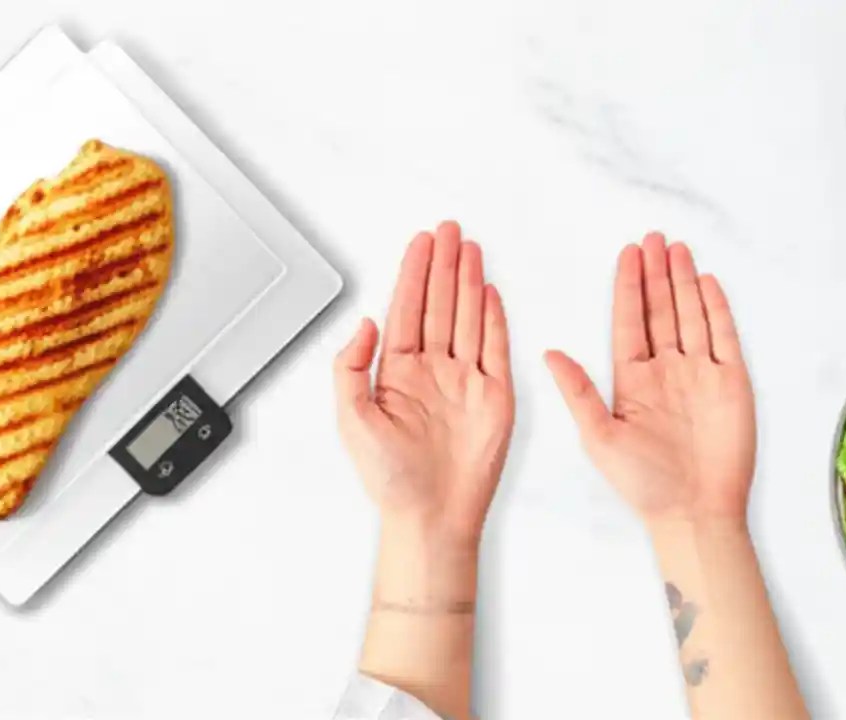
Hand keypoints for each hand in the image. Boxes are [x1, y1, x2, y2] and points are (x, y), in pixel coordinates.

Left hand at [335, 221, 513, 545]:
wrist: (431, 516)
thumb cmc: (391, 479)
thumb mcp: (350, 419)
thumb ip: (350, 367)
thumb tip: (365, 322)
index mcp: (396, 374)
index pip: (407, 310)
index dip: (413, 273)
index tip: (421, 242)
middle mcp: (432, 372)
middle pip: (439, 305)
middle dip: (443, 265)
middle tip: (449, 230)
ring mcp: (465, 381)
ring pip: (466, 318)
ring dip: (467, 281)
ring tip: (469, 248)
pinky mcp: (495, 396)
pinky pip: (495, 347)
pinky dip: (493, 317)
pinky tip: (489, 291)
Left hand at [546, 234, 754, 526]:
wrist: (693, 513)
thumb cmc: (642, 484)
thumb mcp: (598, 437)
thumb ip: (578, 391)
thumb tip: (548, 352)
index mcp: (632, 380)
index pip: (630, 321)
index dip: (629, 286)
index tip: (628, 254)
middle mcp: (666, 371)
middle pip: (661, 310)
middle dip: (658, 273)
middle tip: (654, 238)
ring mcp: (699, 375)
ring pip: (690, 316)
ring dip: (684, 282)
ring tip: (677, 248)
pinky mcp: (731, 384)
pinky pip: (723, 337)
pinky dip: (717, 309)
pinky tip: (709, 282)